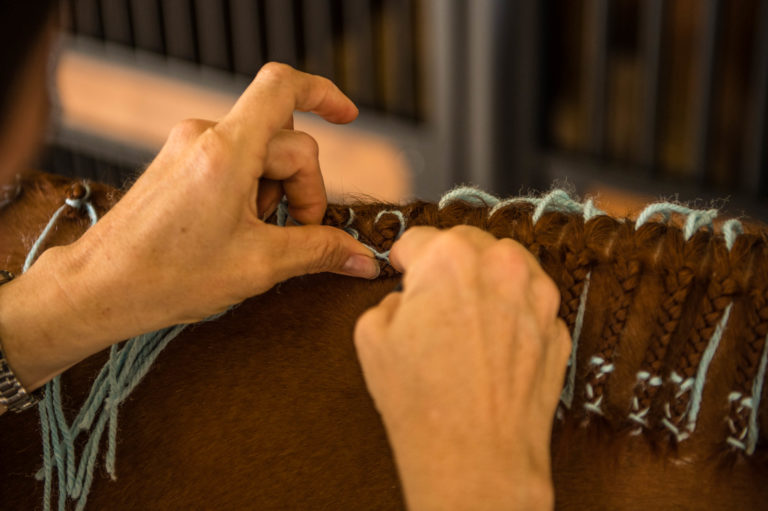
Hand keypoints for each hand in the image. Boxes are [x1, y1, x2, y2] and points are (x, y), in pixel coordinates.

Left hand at [0, 63, 378, 390]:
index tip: (347, 116)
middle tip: (297, 235)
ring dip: (274, 193)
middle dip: (303, 189)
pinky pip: (234, 162)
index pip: (283, 88)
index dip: (324, 93)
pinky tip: (238, 230)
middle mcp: (205, 136)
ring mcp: (188, 147)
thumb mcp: (259, 265)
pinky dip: (251, 191)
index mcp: (227, 151)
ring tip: (255, 237)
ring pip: (261, 154)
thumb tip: (363, 258)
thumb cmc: (168, 276)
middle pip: (285, 142)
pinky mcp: (179, 162)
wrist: (100, 287)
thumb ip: (319, 251)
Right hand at [354, 226, 569, 510]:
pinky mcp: (557, 327)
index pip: (418, 239)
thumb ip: (390, 299)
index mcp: (449, 258)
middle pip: (467, 243)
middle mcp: (500, 265)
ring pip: (506, 266)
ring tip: (466, 318)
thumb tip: (407, 299)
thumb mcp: (372, 336)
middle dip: (447, 263)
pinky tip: (492, 343)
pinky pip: (530, 303)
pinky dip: (512, 311)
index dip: (404, 258)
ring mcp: (537, 296)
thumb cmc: (422, 400)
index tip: (402, 268)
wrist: (476, 457)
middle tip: (433, 296)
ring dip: (485, 279)